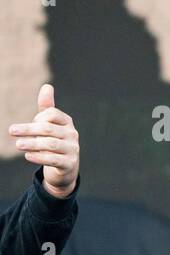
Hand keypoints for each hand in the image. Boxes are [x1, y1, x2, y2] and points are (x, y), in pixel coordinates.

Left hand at [10, 84, 79, 198]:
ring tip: (18, 145)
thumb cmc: (54, 142)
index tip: (29, 123)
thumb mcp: (50, 125)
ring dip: (32, 144)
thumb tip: (47, 86)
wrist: (65, 168)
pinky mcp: (69, 164)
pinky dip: (39, 157)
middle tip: (12, 131)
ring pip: (50, 145)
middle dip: (28, 129)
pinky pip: (53, 159)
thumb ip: (47, 107)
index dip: (38, 117)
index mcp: (67, 123)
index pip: (52, 114)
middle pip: (48, 129)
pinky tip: (27, 156)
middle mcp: (73, 135)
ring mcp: (73, 150)